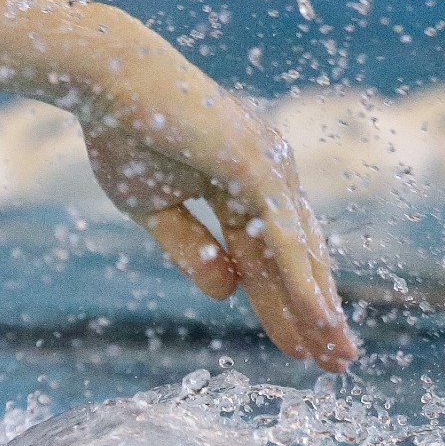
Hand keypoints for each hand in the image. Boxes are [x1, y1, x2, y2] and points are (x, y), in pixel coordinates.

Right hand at [82, 99, 358, 370]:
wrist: (108, 82)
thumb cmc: (123, 133)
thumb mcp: (153, 209)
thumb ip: (192, 249)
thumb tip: (227, 294)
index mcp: (243, 183)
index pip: (270, 257)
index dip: (284, 304)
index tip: (298, 348)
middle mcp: (268, 176)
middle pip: (299, 259)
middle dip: (316, 314)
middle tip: (336, 363)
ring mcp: (268, 169)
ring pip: (301, 254)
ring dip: (320, 308)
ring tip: (335, 355)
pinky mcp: (257, 167)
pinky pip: (284, 237)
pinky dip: (303, 280)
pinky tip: (319, 315)